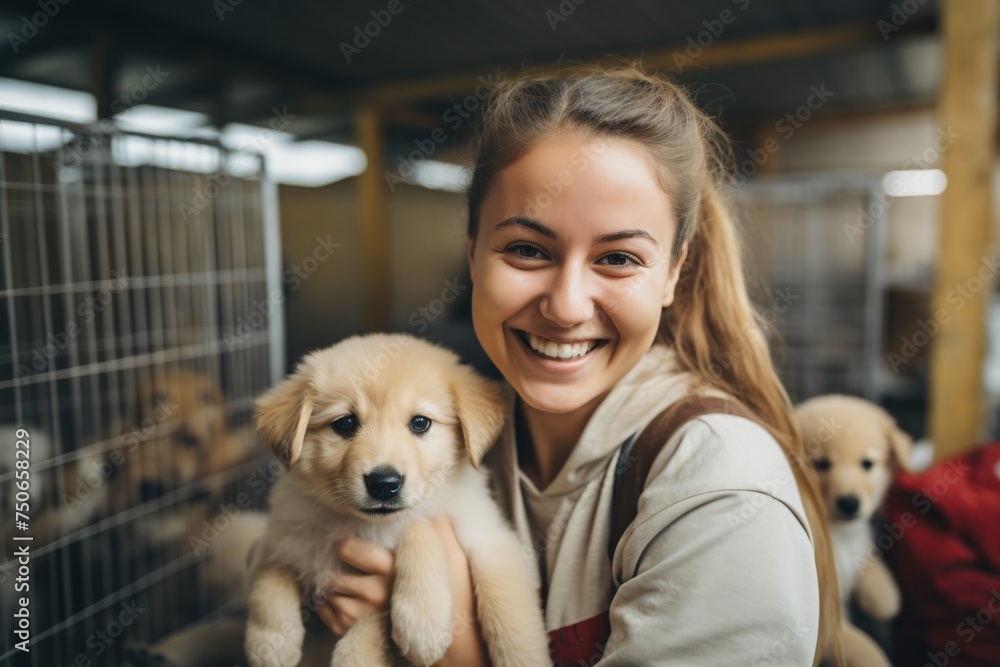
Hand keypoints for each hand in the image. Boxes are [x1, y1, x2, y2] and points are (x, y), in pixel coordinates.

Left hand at [315, 519, 490, 665]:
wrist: (458, 640)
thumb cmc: (454, 594)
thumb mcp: (452, 556)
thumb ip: (436, 529)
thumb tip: (427, 510)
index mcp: (392, 569)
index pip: (350, 549)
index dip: (345, 545)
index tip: (347, 545)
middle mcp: (374, 594)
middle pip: (336, 576)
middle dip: (338, 571)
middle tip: (344, 567)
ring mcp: (363, 618)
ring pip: (331, 597)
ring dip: (334, 591)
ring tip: (344, 586)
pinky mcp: (356, 635)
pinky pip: (328, 617)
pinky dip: (329, 608)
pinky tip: (342, 603)